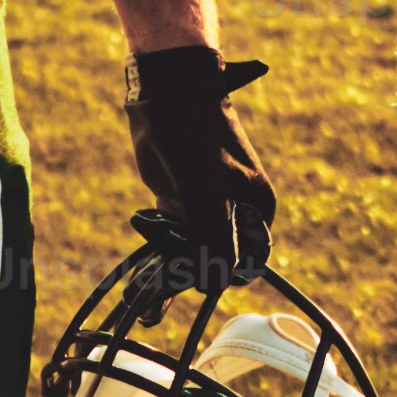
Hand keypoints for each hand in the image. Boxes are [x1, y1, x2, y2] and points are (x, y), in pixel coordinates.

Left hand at [127, 44, 275, 286]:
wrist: (167, 89)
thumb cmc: (193, 133)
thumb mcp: (204, 187)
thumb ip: (212, 236)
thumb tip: (212, 285)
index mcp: (256, 210)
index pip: (242, 263)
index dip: (213, 277)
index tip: (181, 285)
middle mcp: (237, 213)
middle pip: (215, 261)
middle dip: (186, 283)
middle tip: (149, 306)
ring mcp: (209, 208)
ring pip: (191, 254)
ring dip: (167, 279)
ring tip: (140, 303)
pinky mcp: (182, 204)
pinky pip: (173, 241)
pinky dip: (157, 260)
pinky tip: (139, 287)